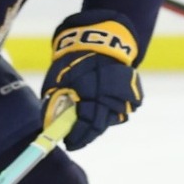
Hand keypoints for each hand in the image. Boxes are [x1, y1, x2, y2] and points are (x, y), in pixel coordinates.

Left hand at [42, 12, 143, 150]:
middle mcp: (108, 97)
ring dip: (98, 122)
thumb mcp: (57, 79)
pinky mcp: (133, 93)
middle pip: (98, 127)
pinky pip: (121, 109)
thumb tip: (50, 125)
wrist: (100, 41)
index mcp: (88, 93)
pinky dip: (111, 110)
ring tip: (87, 118)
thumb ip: (54, 102)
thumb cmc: (73, 60)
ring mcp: (123, 96)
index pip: (83, 125)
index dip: (76, 137)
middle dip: (86, 135)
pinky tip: (101, 105)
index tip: (69, 143)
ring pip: (110, 119)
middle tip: (75, 140)